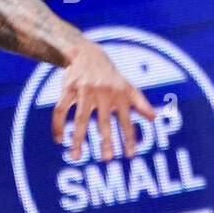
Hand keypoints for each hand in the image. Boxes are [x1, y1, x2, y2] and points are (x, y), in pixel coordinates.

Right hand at [51, 42, 156, 160]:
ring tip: (75, 156)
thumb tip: (155, 118)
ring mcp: (85, 91)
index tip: (130, 155)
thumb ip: (141, 103)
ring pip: (81, 118)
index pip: (126, 120)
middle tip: (107, 159)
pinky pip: (61, 110)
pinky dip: (58, 125)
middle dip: (106, 141)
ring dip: (78, 139)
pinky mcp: (68, 89)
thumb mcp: (128, 87)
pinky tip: (59, 140)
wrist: (87, 53)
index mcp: (120, 95)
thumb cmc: (111, 76)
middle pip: (104, 122)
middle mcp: (104, 94)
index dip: (129, 137)